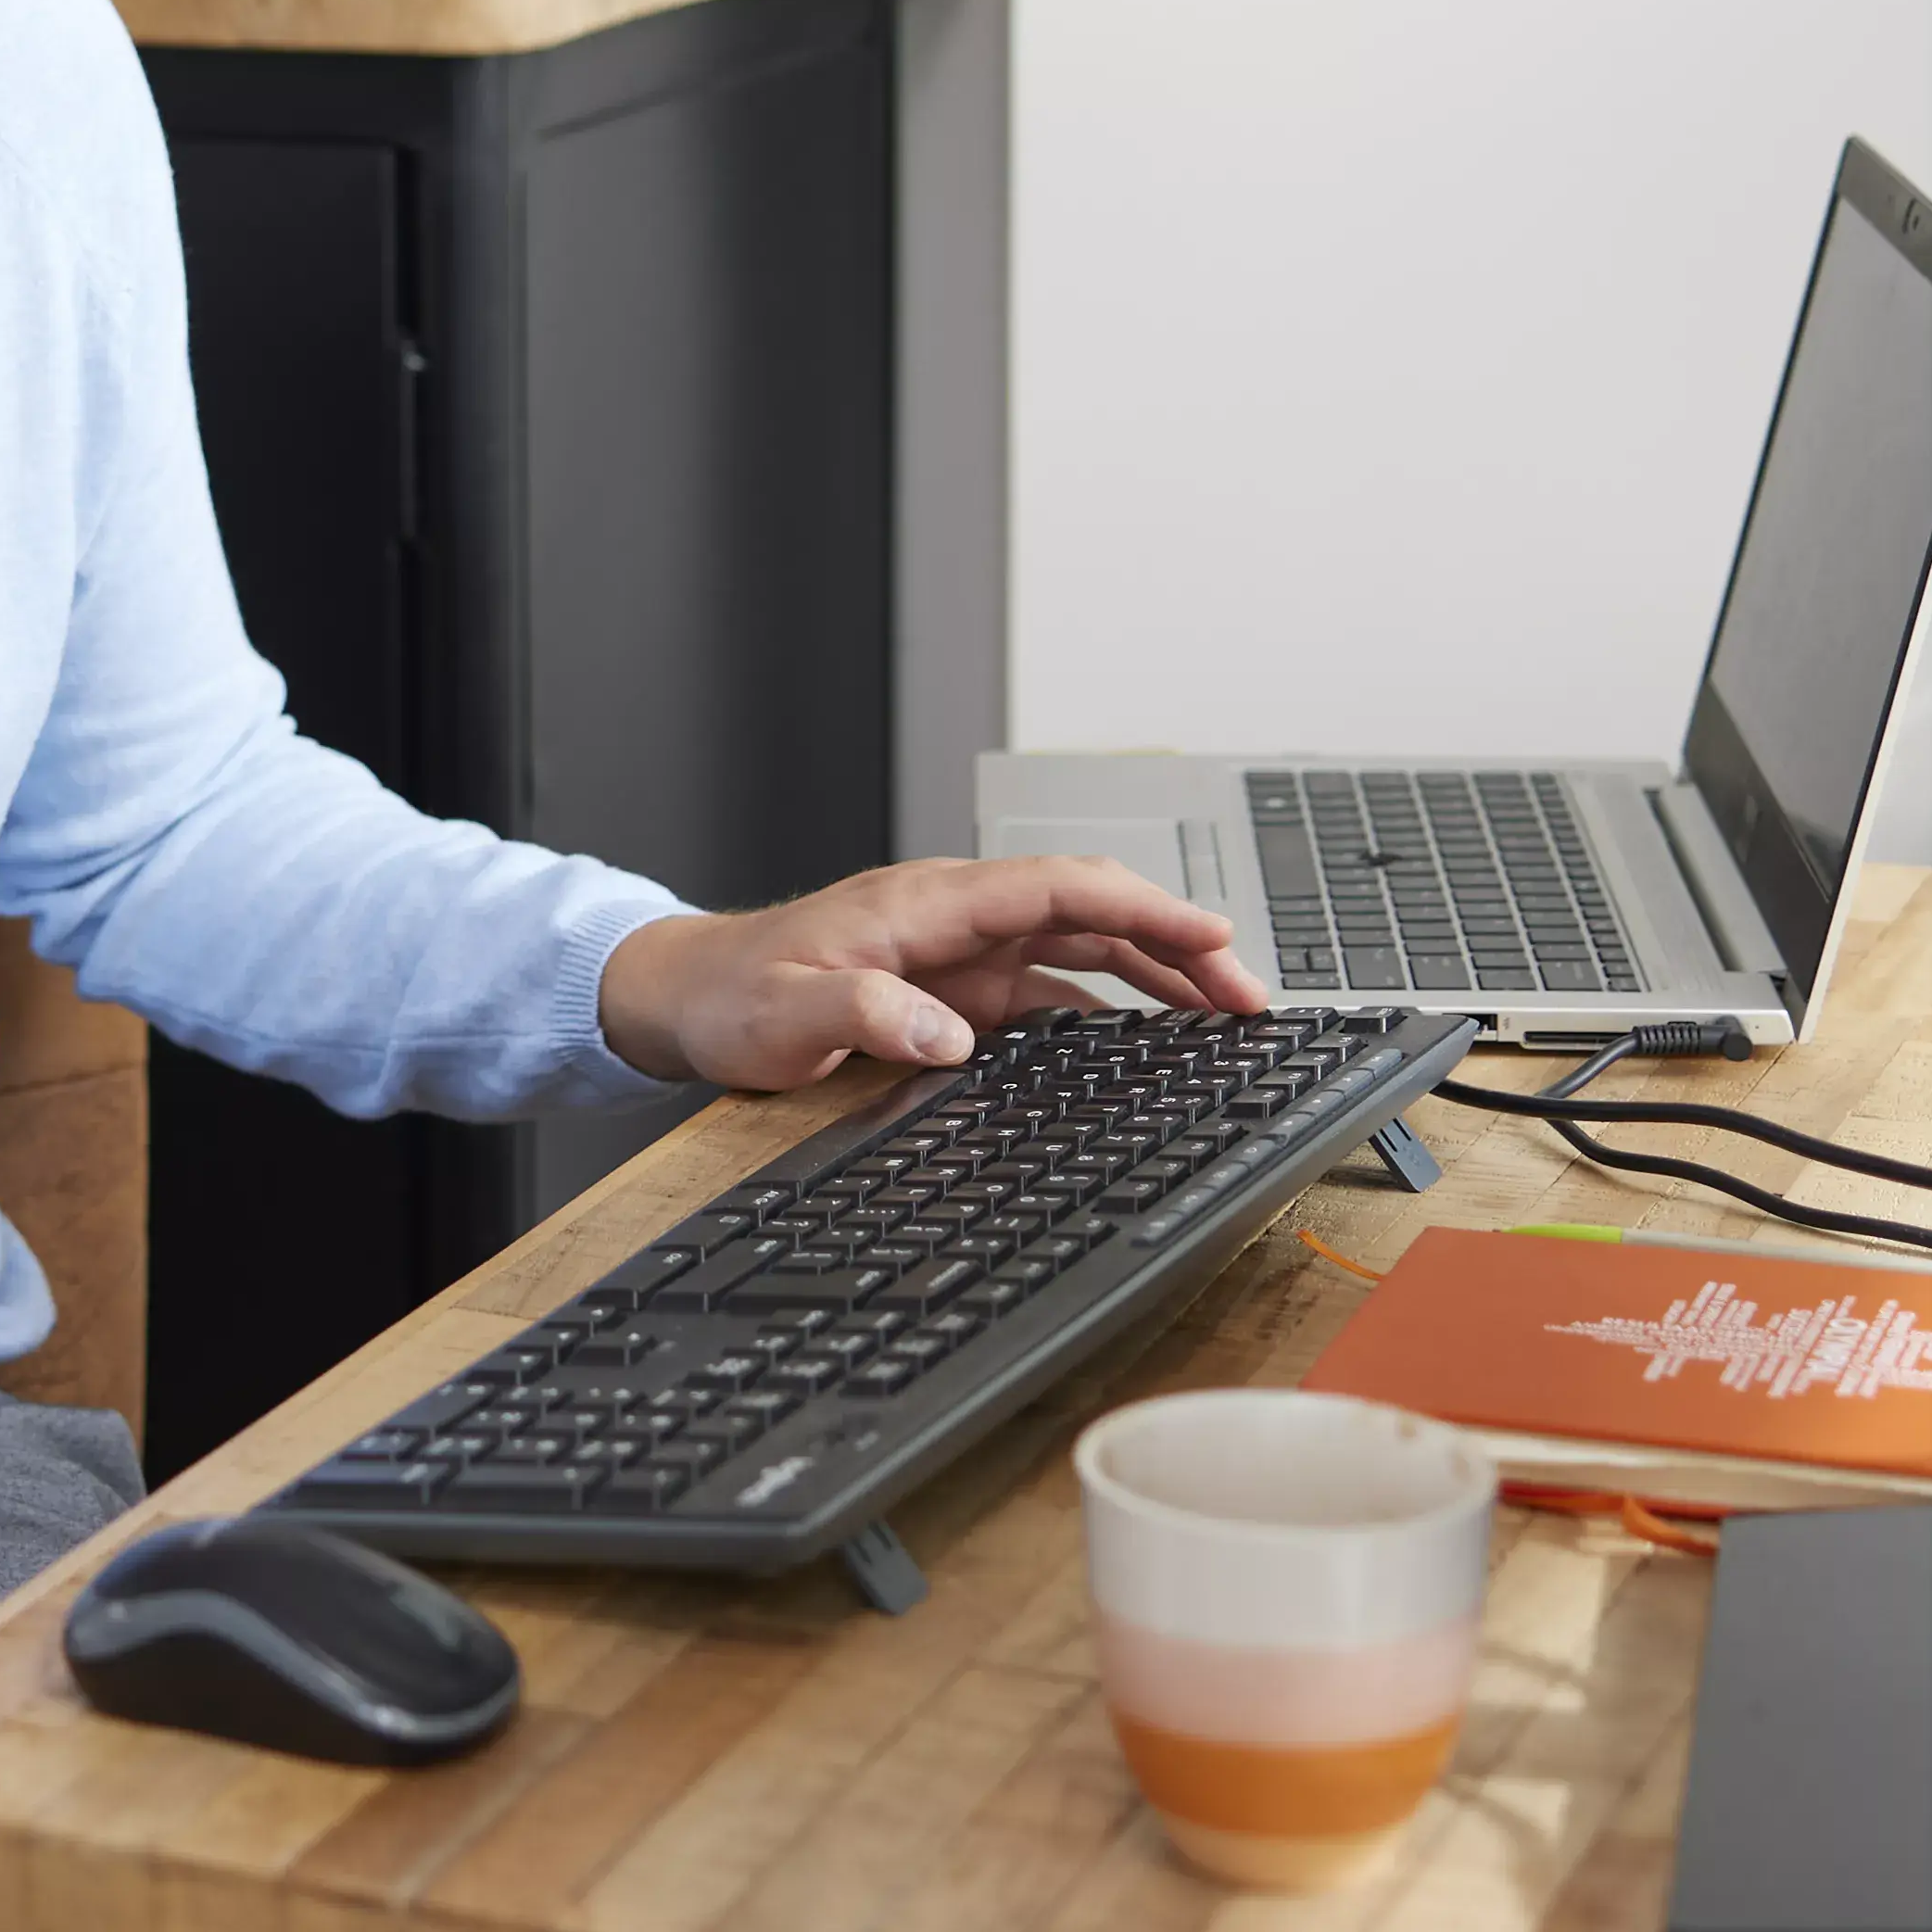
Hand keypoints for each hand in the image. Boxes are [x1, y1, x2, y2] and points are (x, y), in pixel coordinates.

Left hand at [594, 857, 1263, 1091]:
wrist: (682, 996)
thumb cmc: (725, 996)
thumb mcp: (781, 1014)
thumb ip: (861, 1012)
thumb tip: (948, 1033)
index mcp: (923, 903)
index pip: (1056, 888)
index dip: (1142, 906)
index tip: (1210, 934)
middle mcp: (954, 917)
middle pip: (1090, 913)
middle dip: (1177, 944)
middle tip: (1249, 996)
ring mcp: (959, 952)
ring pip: (1081, 950)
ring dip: (1154, 976)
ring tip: (1225, 1016)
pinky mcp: (954, 989)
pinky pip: (1050, 991)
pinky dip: (1107, 1011)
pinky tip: (1146, 1043)